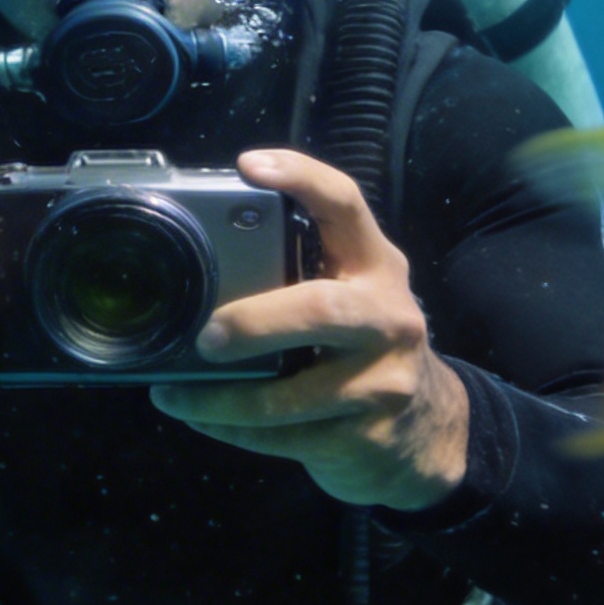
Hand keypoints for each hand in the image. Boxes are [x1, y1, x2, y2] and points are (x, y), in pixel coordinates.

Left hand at [150, 149, 468, 512]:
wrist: (429, 432)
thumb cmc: (365, 349)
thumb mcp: (353, 299)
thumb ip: (303, 275)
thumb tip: (201, 263)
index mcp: (376, 267)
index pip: (346, 206)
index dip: (301, 179)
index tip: (248, 167)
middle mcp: (388, 318)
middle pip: (320, 310)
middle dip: (252, 323)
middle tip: (203, 338)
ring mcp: (383, 383)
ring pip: (289, 396)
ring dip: (219, 400)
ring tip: (174, 394)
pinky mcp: (366, 438)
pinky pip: (283, 437)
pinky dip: (231, 431)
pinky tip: (205, 419)